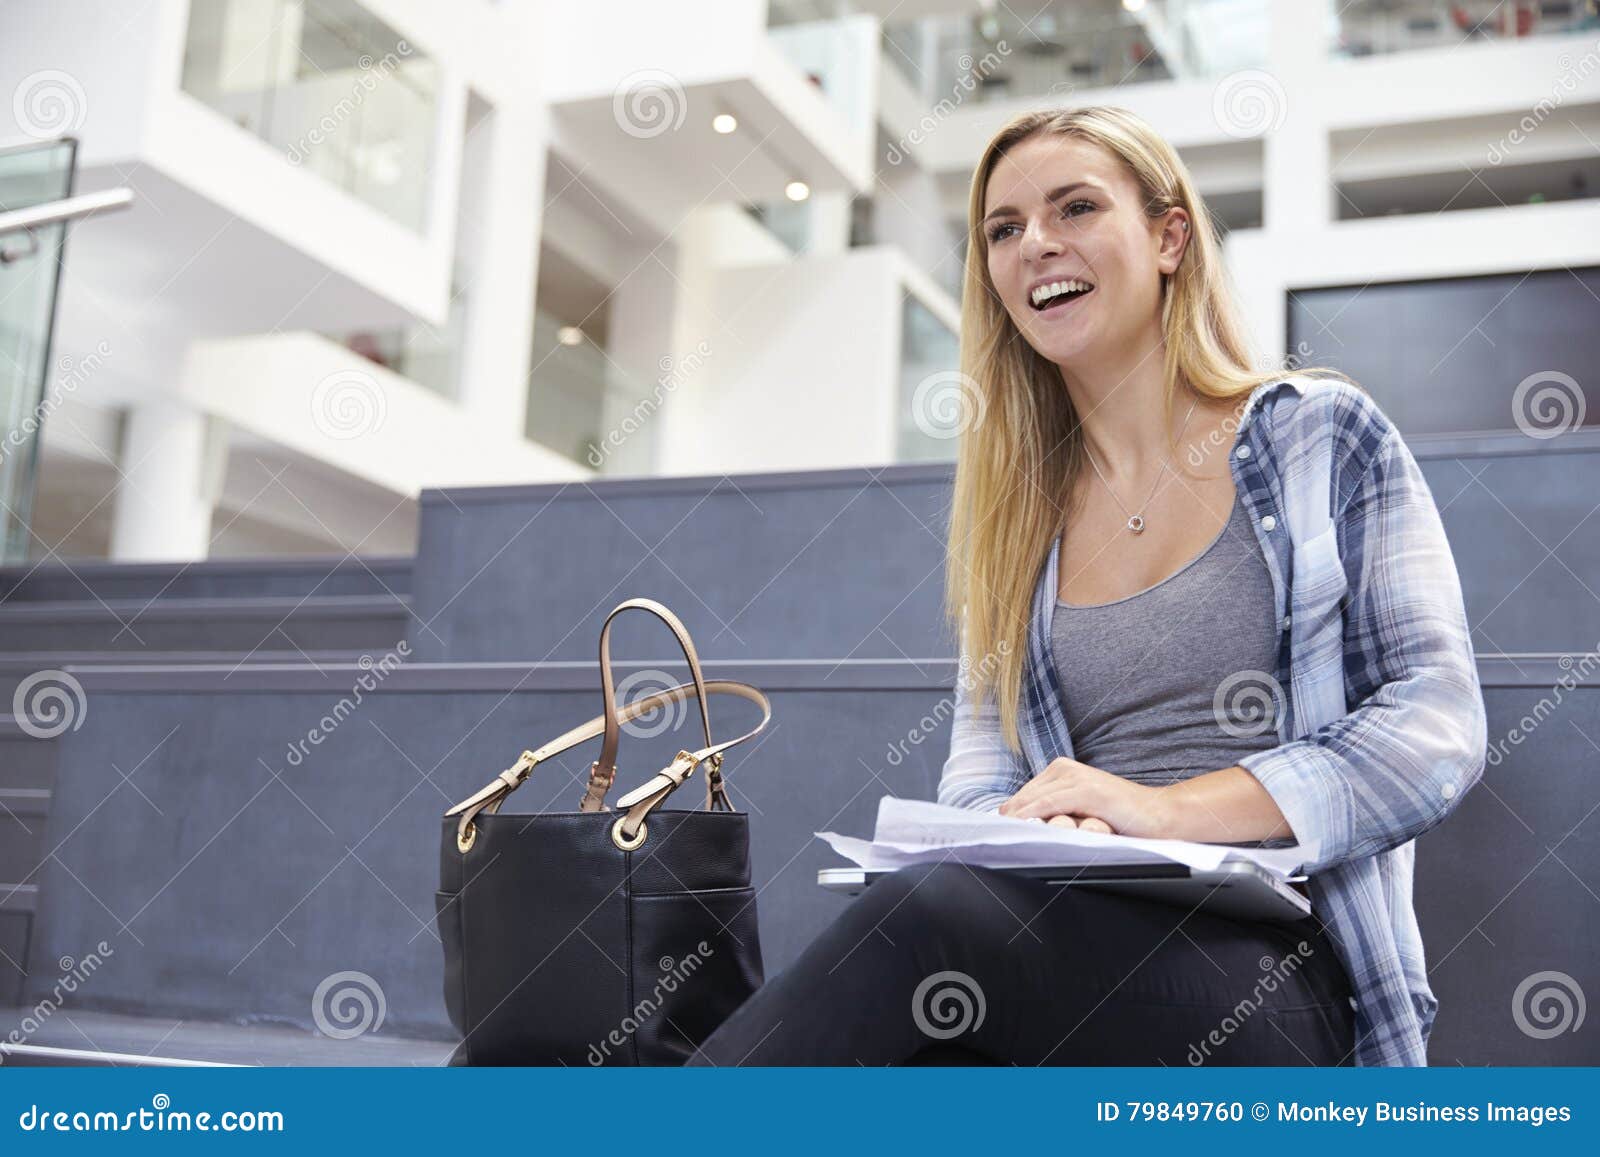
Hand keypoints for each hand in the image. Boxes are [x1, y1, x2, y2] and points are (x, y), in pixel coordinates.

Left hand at [998, 757, 1170, 838]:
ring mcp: (1076, 777)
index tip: (990, 832)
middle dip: (1008, 817)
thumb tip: (1018, 823)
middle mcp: (1065, 768)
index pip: (1023, 795)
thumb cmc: (1121, 816)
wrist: (1159, 814)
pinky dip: (1032, 816)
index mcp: (1061, 770)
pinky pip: (1050, 804)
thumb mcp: (1081, 810)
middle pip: (1024, 796)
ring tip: (999, 836)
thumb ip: (1054, 811)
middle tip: (987, 837)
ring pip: (1034, 800)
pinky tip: (1020, 827)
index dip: (1009, 815)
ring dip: (1016, 819)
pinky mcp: (1087, 790)